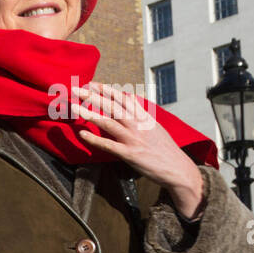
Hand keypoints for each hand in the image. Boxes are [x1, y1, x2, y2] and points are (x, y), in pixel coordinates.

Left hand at [72, 82, 204, 217]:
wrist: (178, 168)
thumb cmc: (165, 149)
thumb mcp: (155, 127)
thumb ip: (141, 116)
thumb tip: (131, 101)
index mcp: (144, 118)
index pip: (123, 99)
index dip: (107, 90)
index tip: (93, 84)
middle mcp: (138, 125)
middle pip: (113, 107)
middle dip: (93, 97)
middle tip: (77, 90)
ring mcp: (134, 139)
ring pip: (109, 122)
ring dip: (90, 114)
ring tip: (75, 108)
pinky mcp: (130, 154)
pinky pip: (108, 145)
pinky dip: (94, 139)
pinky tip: (82, 134)